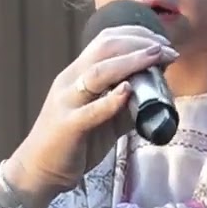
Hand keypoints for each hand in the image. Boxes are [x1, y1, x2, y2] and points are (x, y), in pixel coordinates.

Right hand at [5, 25, 175, 202]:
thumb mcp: (104, 120)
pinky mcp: (68, 126)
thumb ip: (126, 104)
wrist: (39, 172)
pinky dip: (111, 100)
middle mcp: (69, 82)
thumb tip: (158, 91)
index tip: (162, 42)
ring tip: (157, 58)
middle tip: (168, 50)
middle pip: (104, 49)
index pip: (105, 41)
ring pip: (98, 73)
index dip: (135, 35)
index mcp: (76, 75)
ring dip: (131, 61)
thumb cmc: (73, 144)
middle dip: (139, 43)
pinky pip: (91, 110)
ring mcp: (67, 102)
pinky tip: (128, 91)